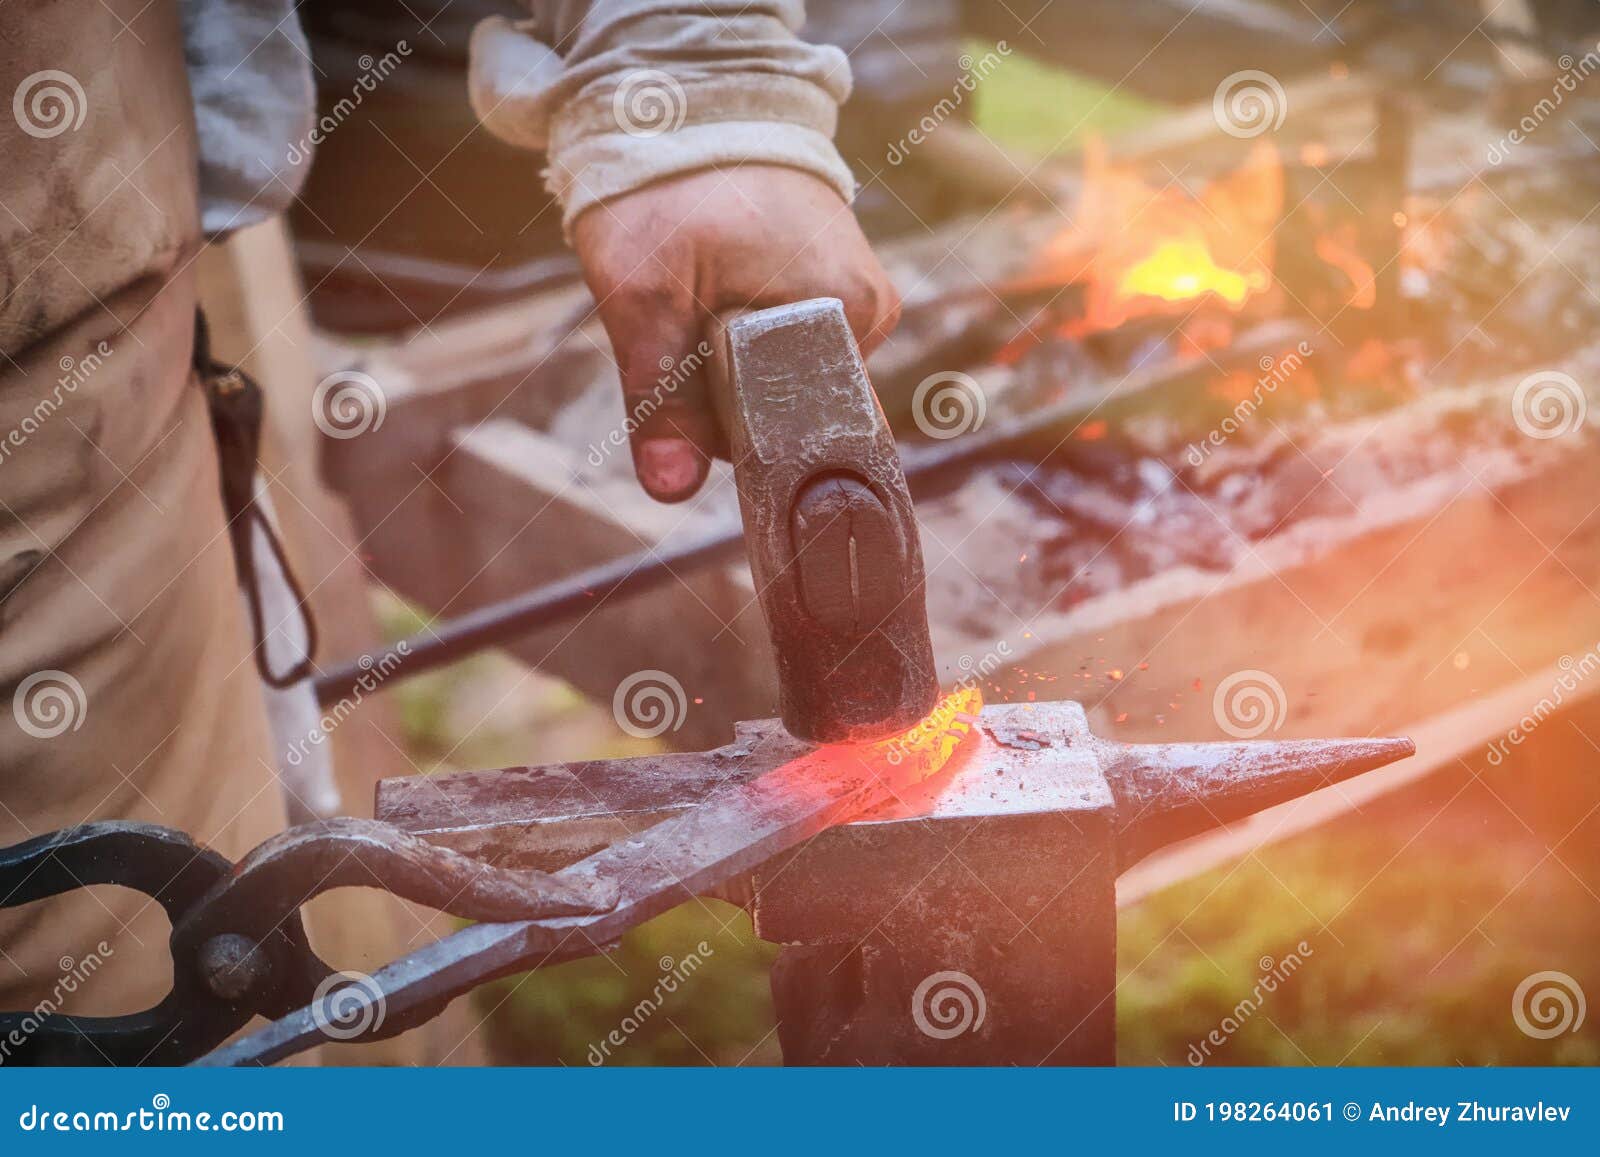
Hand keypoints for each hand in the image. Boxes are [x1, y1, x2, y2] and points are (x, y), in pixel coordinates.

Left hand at [572, 165, 900, 501]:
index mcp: (846, 314)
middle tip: (681, 336)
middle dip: (727, 399)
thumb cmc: (666, 187)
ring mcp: (857, 295)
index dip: (736, 436)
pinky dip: (744, 342)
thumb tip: (672, 491)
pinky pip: (789, 347)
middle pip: (793, 408)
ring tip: (698, 307)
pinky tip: (717, 301)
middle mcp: (868, 309)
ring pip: (786, 381)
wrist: (684, 103)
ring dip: (730, 369)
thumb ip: (661, 399)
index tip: (690, 406)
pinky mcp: (837, 284)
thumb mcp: (644, 298)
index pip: (804, 431)